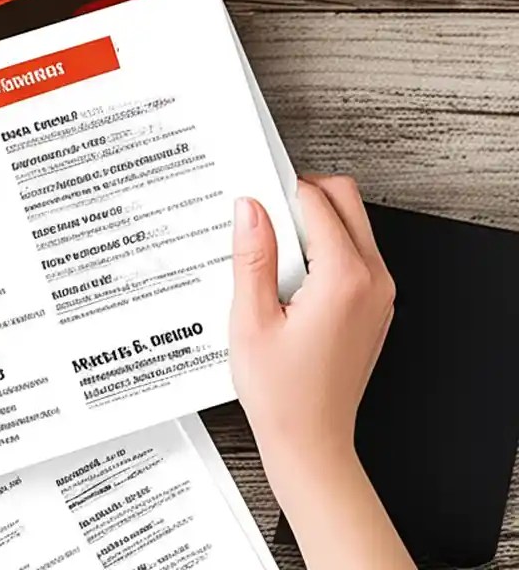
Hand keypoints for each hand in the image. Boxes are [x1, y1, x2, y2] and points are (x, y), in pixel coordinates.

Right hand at [228, 175, 394, 466]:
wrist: (309, 439)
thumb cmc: (282, 393)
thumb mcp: (251, 319)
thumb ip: (253, 256)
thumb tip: (251, 209)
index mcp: (344, 279)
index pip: (316, 202)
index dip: (278, 192)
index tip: (251, 197)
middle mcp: (373, 281)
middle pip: (346, 200)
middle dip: (302, 196)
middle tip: (262, 216)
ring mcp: (380, 294)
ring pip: (352, 226)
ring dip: (312, 224)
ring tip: (269, 257)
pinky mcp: (374, 307)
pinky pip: (354, 256)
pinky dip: (323, 251)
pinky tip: (286, 280)